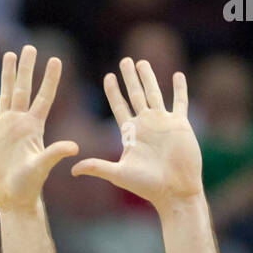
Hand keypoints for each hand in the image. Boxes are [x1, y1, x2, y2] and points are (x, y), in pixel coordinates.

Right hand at [0, 45, 78, 211]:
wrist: (11, 197)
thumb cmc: (29, 186)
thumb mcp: (41, 168)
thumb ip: (54, 154)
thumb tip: (73, 147)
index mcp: (34, 127)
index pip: (44, 97)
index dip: (50, 79)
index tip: (55, 60)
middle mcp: (20, 122)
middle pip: (23, 88)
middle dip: (26, 68)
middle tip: (29, 47)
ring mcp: (3, 126)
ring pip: (4, 94)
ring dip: (6, 74)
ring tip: (8, 54)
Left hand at [70, 58, 202, 211]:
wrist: (174, 191)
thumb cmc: (146, 186)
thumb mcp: (118, 174)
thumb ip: (96, 167)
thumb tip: (71, 170)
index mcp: (130, 133)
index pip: (119, 106)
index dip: (113, 92)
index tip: (108, 76)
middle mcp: (146, 125)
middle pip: (135, 95)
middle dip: (129, 78)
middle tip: (124, 60)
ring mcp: (163, 123)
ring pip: (155, 93)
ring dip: (149, 78)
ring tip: (142, 62)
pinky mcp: (180, 125)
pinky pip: (180, 102)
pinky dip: (179, 89)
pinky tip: (177, 75)